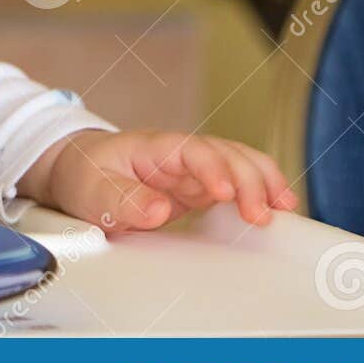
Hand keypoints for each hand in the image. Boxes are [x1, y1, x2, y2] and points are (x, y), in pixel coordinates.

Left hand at [19, 128, 299, 232]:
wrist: (79, 172)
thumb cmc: (84, 176)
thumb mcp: (91, 190)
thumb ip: (121, 199)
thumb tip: (158, 209)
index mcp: (152, 148)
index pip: (190, 151)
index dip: (211, 170)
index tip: (224, 194)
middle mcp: (179, 155)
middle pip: (224, 154)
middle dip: (248, 180)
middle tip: (261, 214)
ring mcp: (193, 171)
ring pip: (239, 164)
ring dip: (264, 182)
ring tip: (284, 207)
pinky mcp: (200, 189)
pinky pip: (237, 185)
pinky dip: (259, 193)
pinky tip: (277, 210)